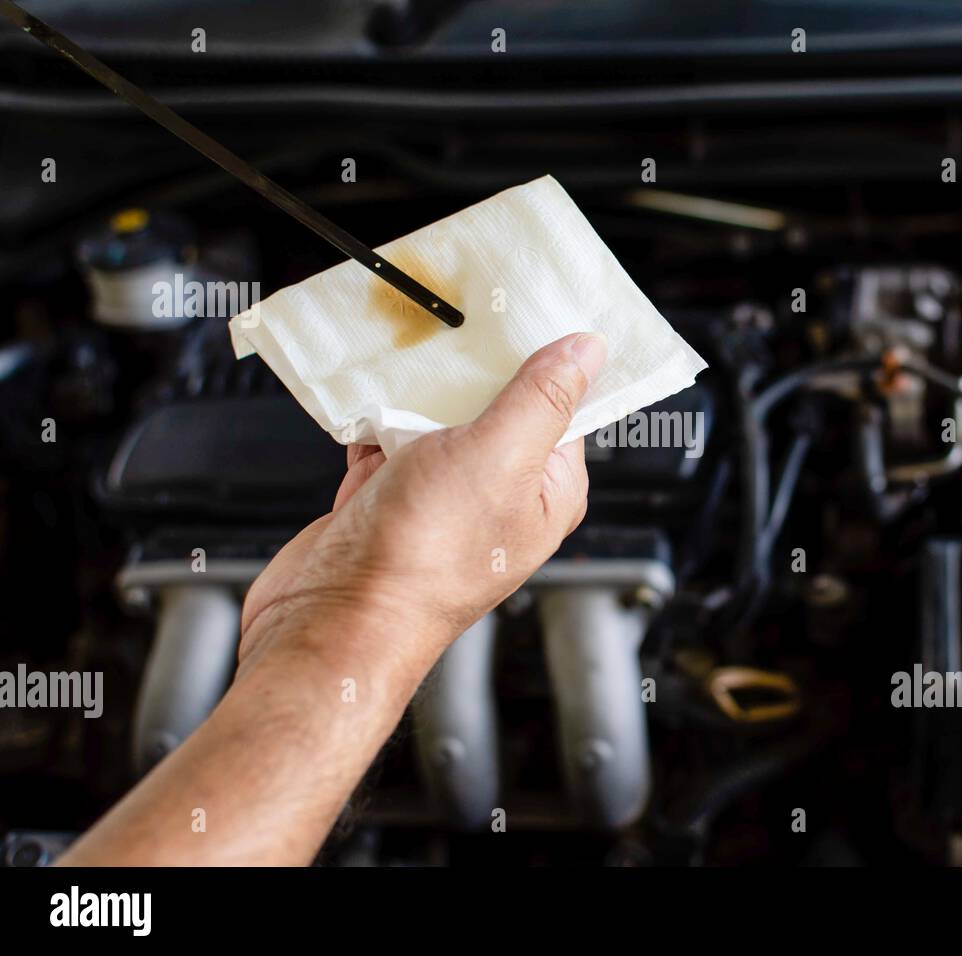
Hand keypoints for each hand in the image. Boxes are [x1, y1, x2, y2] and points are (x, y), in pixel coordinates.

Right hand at [238, 331, 606, 677]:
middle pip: (496, 404)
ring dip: (416, 391)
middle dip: (474, 367)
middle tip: (458, 322)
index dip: (548, 358)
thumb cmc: (423, 558)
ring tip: (404, 360)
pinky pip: (385, 436)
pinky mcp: (387, 498)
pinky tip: (365, 403)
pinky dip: (372, 417)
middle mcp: (499, 494)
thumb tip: (588, 350)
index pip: (563, 406)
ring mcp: (441, 497)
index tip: (530, 307)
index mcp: (546, 490)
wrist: (333, 620)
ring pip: (436, 417)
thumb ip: (543, 398)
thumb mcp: (499, 455)